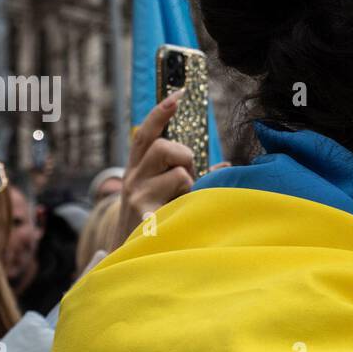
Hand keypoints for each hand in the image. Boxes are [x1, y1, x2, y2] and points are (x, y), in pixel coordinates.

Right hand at [113, 90, 195, 247]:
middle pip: (165, 147)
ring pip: (179, 173)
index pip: (146, 134)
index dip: (161, 112)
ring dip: (190, 185)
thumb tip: (225, 168)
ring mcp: (137, 196)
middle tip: (188, 180)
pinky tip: (179, 216)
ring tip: (182, 203)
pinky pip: (182, 197)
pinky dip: (189, 203)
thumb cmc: (154, 222)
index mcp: (137, 170)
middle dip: (185, 158)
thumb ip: (188, 178)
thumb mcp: (165, 196)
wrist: (127, 258)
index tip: (179, 93)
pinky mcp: (146, 214)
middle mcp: (133, 178)